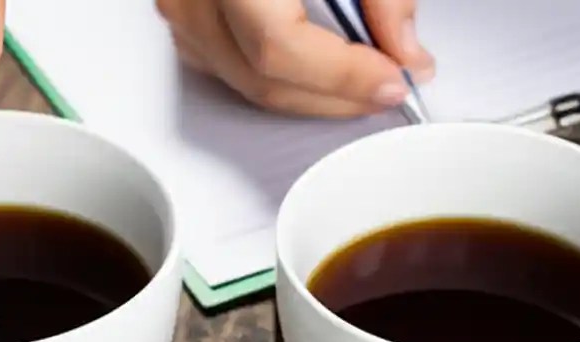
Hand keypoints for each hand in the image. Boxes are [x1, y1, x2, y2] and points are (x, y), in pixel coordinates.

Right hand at [157, 0, 434, 116]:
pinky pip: (227, 65)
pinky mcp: (179, 11)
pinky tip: (318, 64)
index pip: (278, 46)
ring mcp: (177, 1)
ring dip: (311, 92)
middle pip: (263, 74)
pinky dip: (278, 74)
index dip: (341, 77)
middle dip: (338, 94)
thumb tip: (403, 48)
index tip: (394, 79)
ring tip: (364, 75)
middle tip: (392, 82)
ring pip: (244, 81)